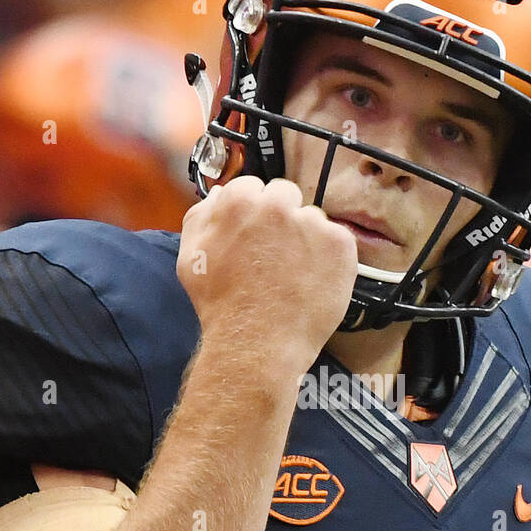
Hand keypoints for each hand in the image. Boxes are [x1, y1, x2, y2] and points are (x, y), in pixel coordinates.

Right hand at [177, 177, 358, 373]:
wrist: (256, 342)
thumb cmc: (221, 304)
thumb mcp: (190, 256)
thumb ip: (202, 217)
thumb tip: (220, 195)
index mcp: (239, 201)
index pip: (253, 188)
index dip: (254, 215)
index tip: (256, 237)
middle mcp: (277, 205)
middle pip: (285, 196)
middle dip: (281, 218)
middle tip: (275, 256)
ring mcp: (312, 224)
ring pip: (312, 220)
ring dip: (306, 239)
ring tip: (292, 275)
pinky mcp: (340, 245)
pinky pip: (336, 241)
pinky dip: (328, 259)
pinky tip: (311, 282)